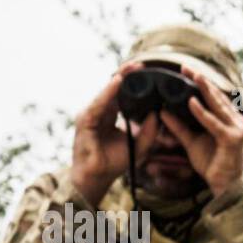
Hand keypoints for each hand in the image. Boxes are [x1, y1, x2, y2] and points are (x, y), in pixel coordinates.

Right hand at [70, 62, 158, 206]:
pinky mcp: (85, 121)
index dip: (133, 83)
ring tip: (131, 69)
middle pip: (113, 89)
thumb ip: (149, 131)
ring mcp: (91, 114)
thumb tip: (157, 113)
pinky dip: (108, 93)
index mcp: (111, 115)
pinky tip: (118, 83)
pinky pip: (99, 104)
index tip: (147, 71)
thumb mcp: (139, 146)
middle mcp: (100, 111)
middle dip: (126, 75)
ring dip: (119, 80)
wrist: (96, 177)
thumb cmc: (114, 162)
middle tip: (141, 64)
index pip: (122, 94)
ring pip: (106, 93)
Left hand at [158, 66, 242, 198]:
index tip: (183, 69)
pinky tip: (191, 102)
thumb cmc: (212, 162)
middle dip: (200, 80)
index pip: (211, 95)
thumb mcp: (191, 141)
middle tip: (185, 67)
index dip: (199, 82)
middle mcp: (233, 120)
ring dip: (204, 90)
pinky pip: (215, 124)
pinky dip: (203, 113)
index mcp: (226, 118)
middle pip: (215, 95)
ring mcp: (235, 129)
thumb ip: (178, 127)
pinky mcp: (232, 139)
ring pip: (217, 105)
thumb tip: (161, 111)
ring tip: (192, 76)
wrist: (224, 184)